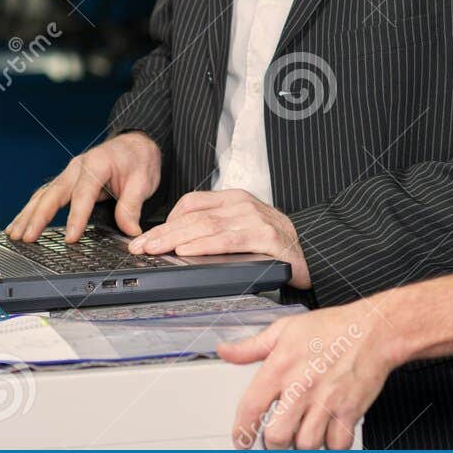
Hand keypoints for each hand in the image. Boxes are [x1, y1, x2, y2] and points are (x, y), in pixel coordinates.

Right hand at [4, 131, 160, 242]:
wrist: (135, 143)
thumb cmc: (138, 159)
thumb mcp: (143, 180)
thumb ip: (132, 206)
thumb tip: (129, 231)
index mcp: (97, 164)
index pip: (83, 194)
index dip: (76, 217)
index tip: (71, 238)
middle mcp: (78, 168)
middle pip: (54, 193)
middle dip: (38, 217)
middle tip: (27, 238)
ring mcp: (69, 174)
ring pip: (44, 195)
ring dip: (28, 215)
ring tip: (15, 234)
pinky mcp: (66, 181)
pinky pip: (45, 196)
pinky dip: (31, 210)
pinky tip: (19, 224)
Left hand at [128, 189, 310, 288]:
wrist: (312, 253)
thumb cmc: (273, 245)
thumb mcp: (241, 228)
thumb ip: (215, 228)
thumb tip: (176, 242)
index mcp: (234, 199)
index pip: (190, 203)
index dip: (164, 221)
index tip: (145, 239)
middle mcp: (243, 204)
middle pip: (193, 216)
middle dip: (161, 233)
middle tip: (139, 248)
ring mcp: (255, 218)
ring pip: (206, 227)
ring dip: (175, 240)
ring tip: (154, 250)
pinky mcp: (266, 237)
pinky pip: (228, 240)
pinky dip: (205, 246)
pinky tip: (188, 252)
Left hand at [218, 304, 395, 448]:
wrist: (374, 329)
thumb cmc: (333, 327)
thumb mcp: (286, 328)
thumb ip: (252, 346)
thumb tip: (225, 351)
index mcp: (280, 367)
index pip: (250, 409)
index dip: (241, 432)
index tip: (242, 441)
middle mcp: (301, 387)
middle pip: (277, 438)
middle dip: (274, 444)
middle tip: (278, 439)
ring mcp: (326, 401)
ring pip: (306, 445)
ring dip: (303, 445)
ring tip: (304, 435)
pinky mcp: (349, 411)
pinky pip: (336, 444)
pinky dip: (332, 446)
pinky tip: (328, 434)